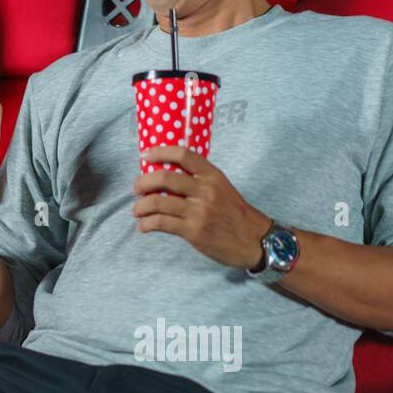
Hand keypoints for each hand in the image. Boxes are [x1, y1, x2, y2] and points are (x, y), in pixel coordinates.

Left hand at [131, 145, 271, 269]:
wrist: (256, 241)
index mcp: (213, 176)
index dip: (160, 152)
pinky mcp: (194, 231)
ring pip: (157, 202)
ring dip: (140, 207)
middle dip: (142, 182)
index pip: (183, 154)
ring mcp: (199, 211)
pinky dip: (146, 224)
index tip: (145, 155)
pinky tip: (144, 226)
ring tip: (137, 211)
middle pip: (164, 177)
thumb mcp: (223, 188)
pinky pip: (161, 223)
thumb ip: (199, 180)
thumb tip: (166, 176)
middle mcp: (205, 190)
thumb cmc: (236, 214)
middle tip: (136, 189)